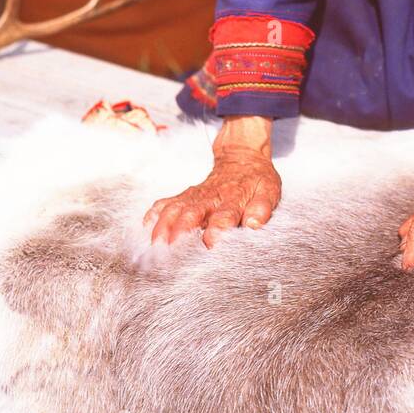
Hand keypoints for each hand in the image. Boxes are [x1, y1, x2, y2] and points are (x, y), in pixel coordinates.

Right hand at [144, 116, 279, 248]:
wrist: (241, 158)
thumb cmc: (256, 180)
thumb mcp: (268, 192)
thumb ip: (262, 208)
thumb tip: (254, 224)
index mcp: (233, 200)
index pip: (224, 217)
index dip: (217, 231)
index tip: (210, 245)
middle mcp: (210, 199)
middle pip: (191, 215)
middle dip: (178, 234)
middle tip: (169, 254)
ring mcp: (194, 196)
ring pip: (174, 210)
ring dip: (162, 228)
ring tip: (154, 248)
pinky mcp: (184, 196)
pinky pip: (165, 204)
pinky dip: (153, 215)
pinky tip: (145, 229)